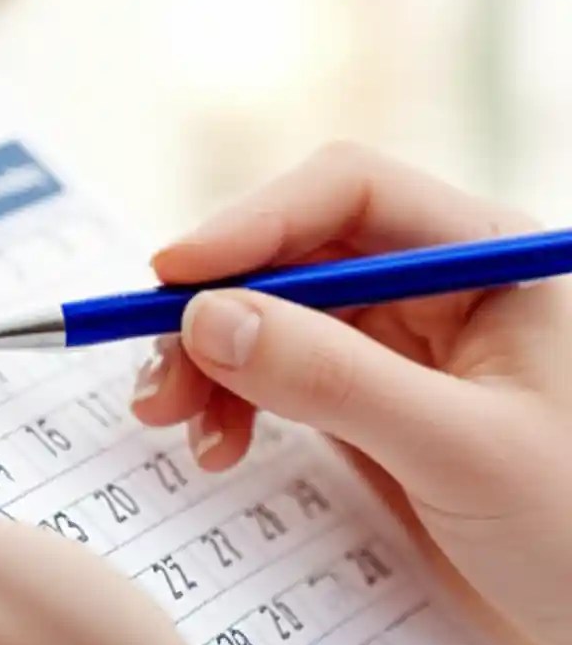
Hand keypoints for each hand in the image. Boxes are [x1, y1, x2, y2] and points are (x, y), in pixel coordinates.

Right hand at [131, 142, 571, 644]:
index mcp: (484, 259)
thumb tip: (208, 318)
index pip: (350, 195)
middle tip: (159, 377)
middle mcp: (435, 285)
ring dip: (210, 359)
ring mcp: (398, 344)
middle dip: (215, 308)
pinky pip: (277, 372)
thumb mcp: (458, 448)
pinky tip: (218, 443)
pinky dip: (231, 399)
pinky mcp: (368, 400)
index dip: (253, 222)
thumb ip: (333, 378)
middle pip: (292, 254)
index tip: (174, 274)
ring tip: (174, 420)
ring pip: (272, 314)